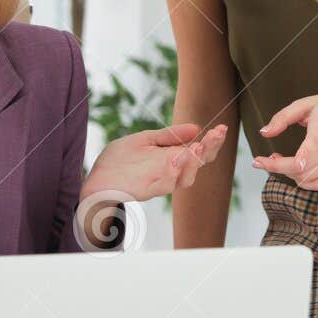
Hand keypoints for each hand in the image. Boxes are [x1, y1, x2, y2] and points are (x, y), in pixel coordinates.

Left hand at [84, 123, 227, 202]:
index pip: (200, 152)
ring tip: (199, 147)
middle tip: (216, 135)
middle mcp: (170, 173)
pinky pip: (164, 185)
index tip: (221, 128)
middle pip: (198, 165)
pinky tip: (176, 160)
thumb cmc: (120, 161)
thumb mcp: (145, 140)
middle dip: (209, 150)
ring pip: (185, 177)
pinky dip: (172, 174)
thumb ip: (168, 136)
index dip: (212, 142)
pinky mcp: (146, 190)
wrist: (97, 180)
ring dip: (193, 162)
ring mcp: (159, 182)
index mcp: (173, 159)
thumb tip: (196, 128)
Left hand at [252, 92, 317, 189]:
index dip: (297, 159)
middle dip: (276, 167)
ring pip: (306, 180)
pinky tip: (292, 168)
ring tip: (276, 159)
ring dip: (286, 173)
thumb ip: (282, 117)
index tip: (276, 158)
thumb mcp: (306, 104)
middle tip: (261, 159)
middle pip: (301, 169)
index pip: (312, 149)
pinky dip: (300, 180)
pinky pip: (315, 184)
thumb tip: (264, 132)